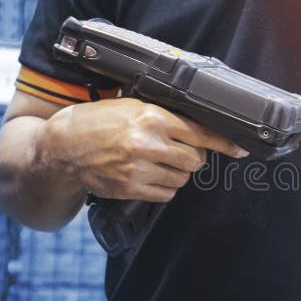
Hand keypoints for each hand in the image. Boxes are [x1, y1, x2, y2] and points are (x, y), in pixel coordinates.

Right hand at [38, 98, 247, 201]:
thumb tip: (200, 129)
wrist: (60, 148)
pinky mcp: (131, 188)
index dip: (223, 142)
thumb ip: (164, 116)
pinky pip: (167, 193)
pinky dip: (164, 186)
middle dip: (192, 157)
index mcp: (149, 116)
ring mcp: (138, 168)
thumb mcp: (130, 106)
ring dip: (177, 172)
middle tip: (177, 151)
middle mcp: (146, 142)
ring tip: (156, 161)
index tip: (240, 149)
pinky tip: (149, 175)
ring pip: (182, 177)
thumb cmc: (96, 122)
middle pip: (195, 159)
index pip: (199, 132)